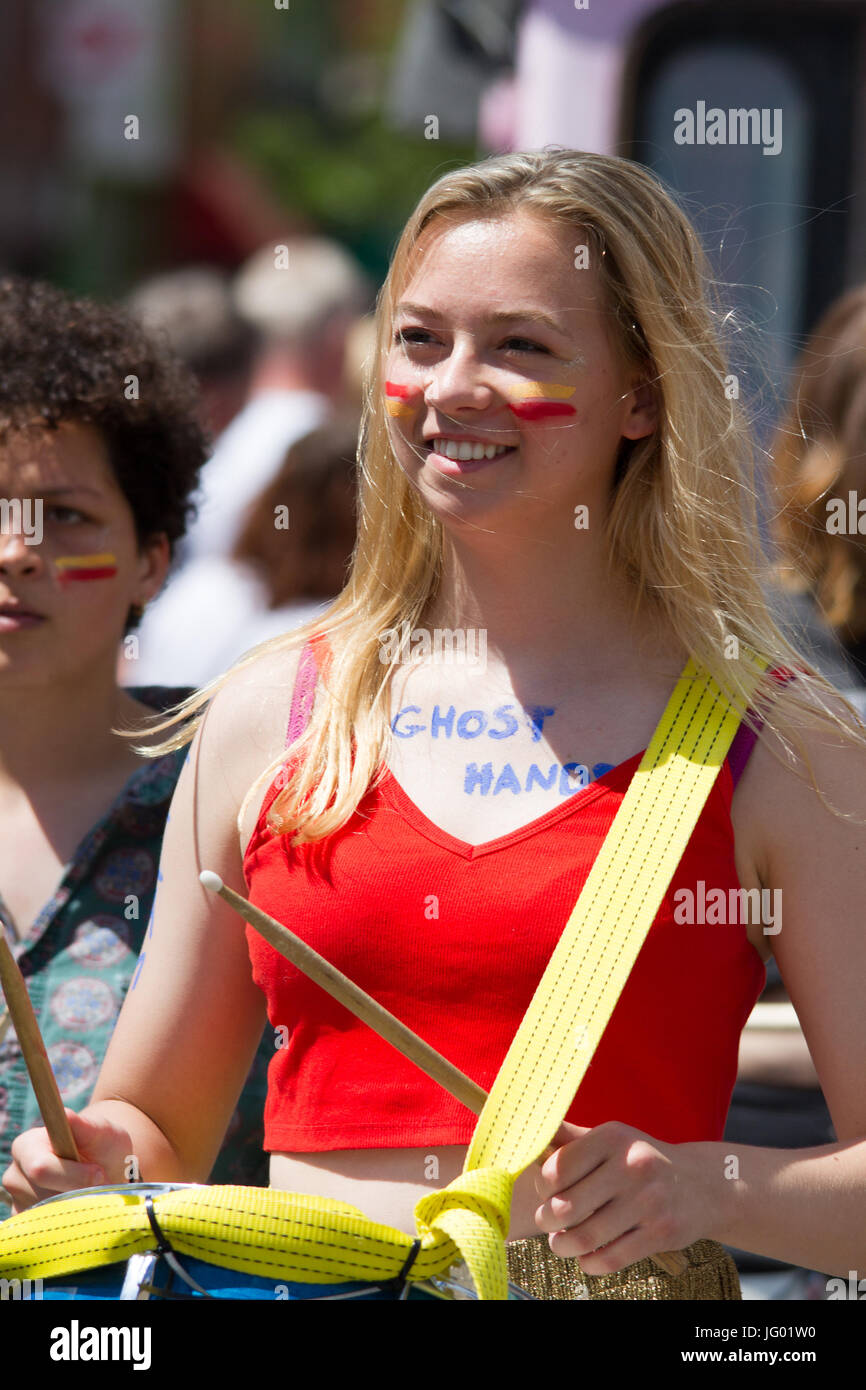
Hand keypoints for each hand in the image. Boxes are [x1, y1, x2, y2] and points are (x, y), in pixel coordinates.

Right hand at [3, 1109, 133, 1213]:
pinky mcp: (27, 1224)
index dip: (73, 1175)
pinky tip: (82, 1207)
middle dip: (79, 1193)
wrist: (104, 1170)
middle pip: (45, 1196)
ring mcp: (18, 1202)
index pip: (41, 1168)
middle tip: (101, 1184)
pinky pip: (48, 1232)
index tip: (98, 1173)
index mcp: (27, 1146)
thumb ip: (84, 1126)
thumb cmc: (101, 1146)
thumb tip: (65, 1114)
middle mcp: (15, 1175)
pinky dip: (70, 1223)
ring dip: (77, 1208)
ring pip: (49, 1216)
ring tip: (91, 1192)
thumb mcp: (101, 1131)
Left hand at [534, 1120, 709, 1273]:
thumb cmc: (641, 1160)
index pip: (556, 1168)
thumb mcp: (611, 1139)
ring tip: (560, 1242)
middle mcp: (631, 1166)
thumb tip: (525, 1136)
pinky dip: (589, 1263)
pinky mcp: (661, 1233)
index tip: (545, 1192)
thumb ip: (570, 1138)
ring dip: (563, 1246)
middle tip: (547, 1222)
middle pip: (565, 1207)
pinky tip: (586, 1256)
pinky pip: (610, 1258)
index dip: (541, 1186)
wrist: (702, 1184)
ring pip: (585, 1237)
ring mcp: (649, 1201)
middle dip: (546, 1221)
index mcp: (612, 1137)